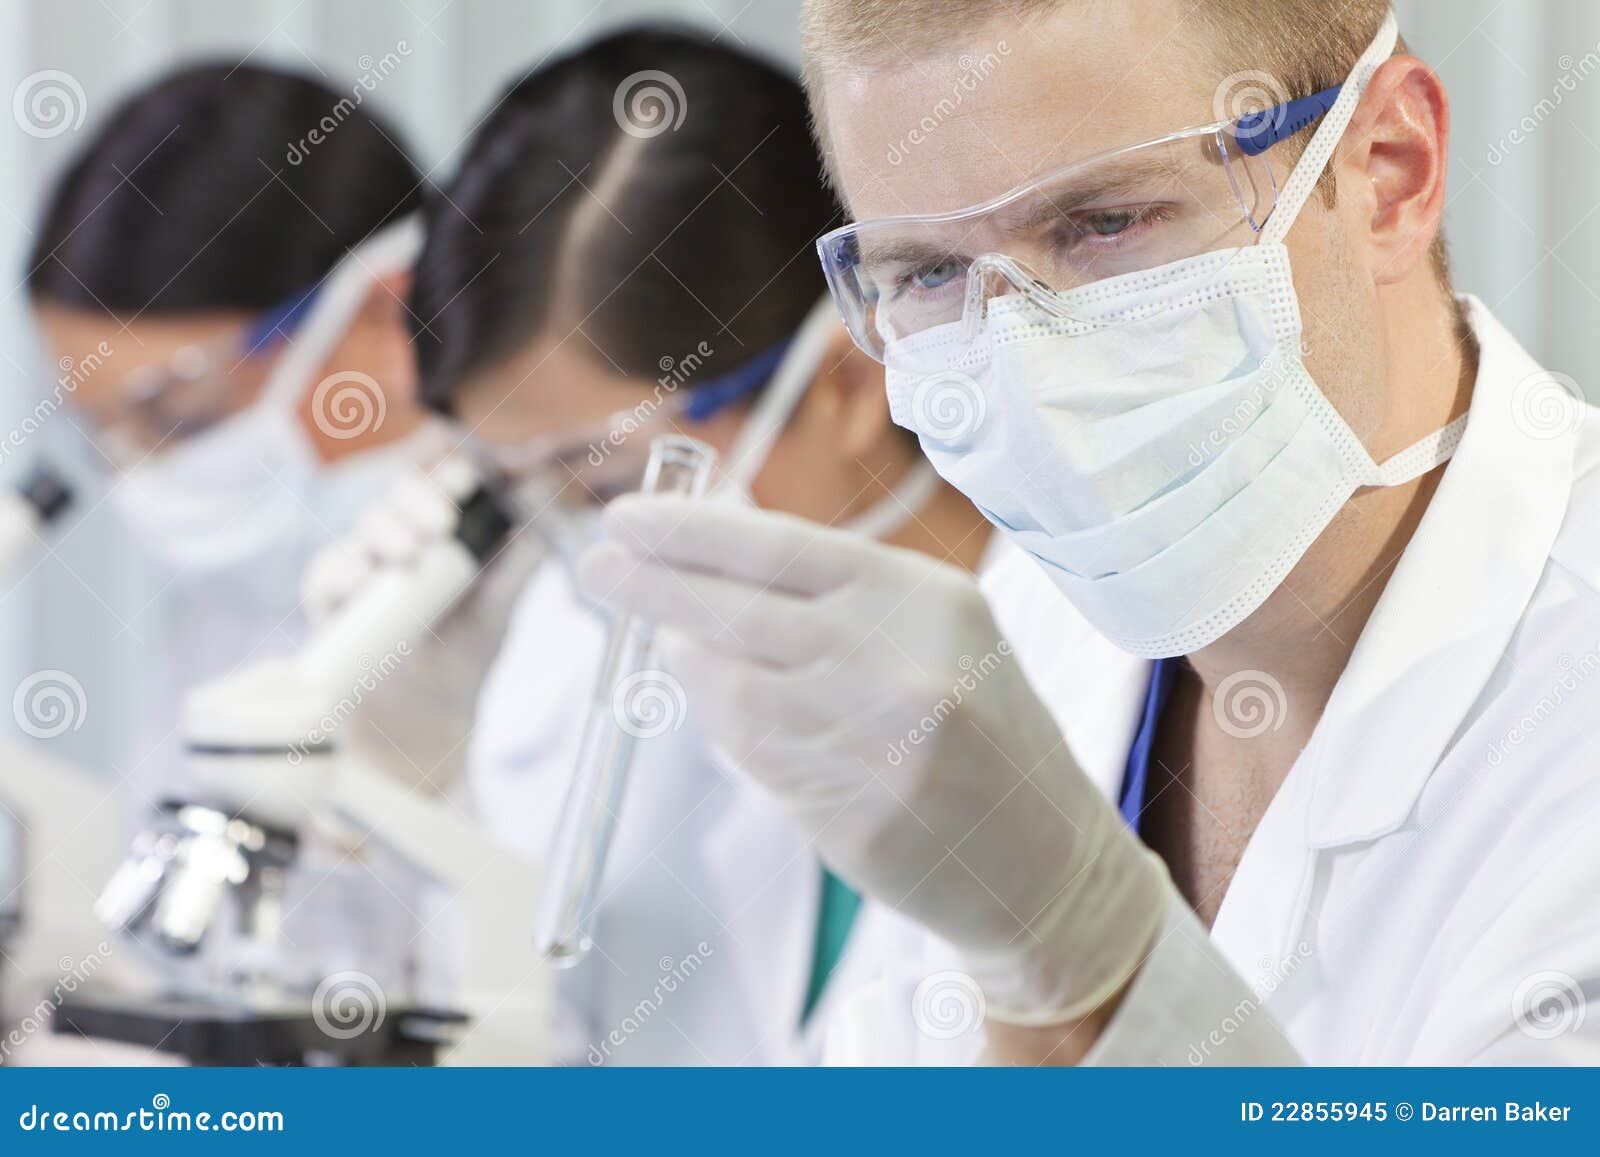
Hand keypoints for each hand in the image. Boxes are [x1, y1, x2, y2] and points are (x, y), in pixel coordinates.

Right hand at [301, 456, 541, 791]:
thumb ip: (523, 558)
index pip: (448, 486)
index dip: (457, 478)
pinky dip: (347, 571)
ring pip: (369, 526)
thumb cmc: (465, 649)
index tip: (471, 484)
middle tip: (443, 524)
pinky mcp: (329, 594)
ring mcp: (363, 561)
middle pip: (404, 495)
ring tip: (409, 552)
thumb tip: (544, 499)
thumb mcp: (501, 606)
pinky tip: (364, 577)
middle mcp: (402, 535)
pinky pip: (331, 573)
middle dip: (422, 501)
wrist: (425, 712)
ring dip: (388, 532)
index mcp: (444, 530)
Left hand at [578, 494, 1169, 1024]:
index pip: (781, 549)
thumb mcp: (938, 628)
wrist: (1048, 857)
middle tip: (598, 566)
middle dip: (656, 586)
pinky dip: (721, 722)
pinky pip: (755, 755)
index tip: (628, 517)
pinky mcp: (856, 816)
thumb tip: (709, 562)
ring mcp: (879, 746)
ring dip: (687, 661)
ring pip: (736, 690)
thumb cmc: (984, 724)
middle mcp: (901, 664)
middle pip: (741, 614)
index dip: (693, 532)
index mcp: (925, 598)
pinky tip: (712, 700)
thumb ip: (838, 595)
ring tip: (665, 638)